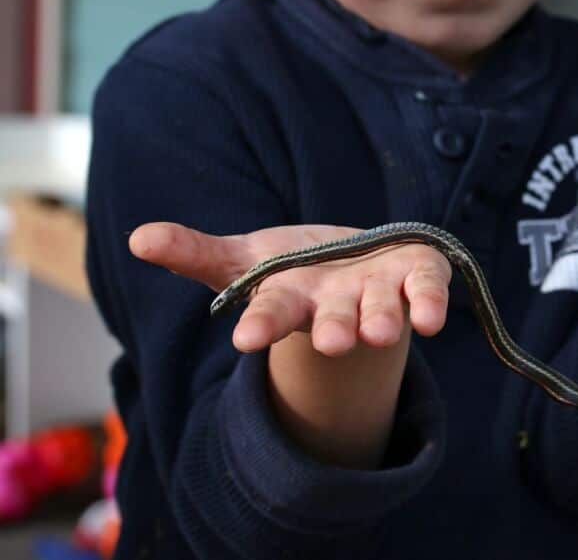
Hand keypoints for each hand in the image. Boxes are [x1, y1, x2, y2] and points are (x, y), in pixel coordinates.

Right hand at [128, 222, 452, 353]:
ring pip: (381, 312)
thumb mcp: (245, 259)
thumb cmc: (296, 268)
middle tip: (333, 343)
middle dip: (332, 331)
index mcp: (293, 299)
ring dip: (381, 321)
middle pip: (333, 321)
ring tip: (379, 334)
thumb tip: (138, 239)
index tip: (247, 340)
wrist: (358, 269)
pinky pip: (428, 290)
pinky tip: (434, 319)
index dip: (261, 325)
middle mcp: (337, 305)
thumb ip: (196, 253)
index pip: (272, 314)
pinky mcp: (416, 277)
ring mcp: (379, 294)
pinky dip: (431, 302)